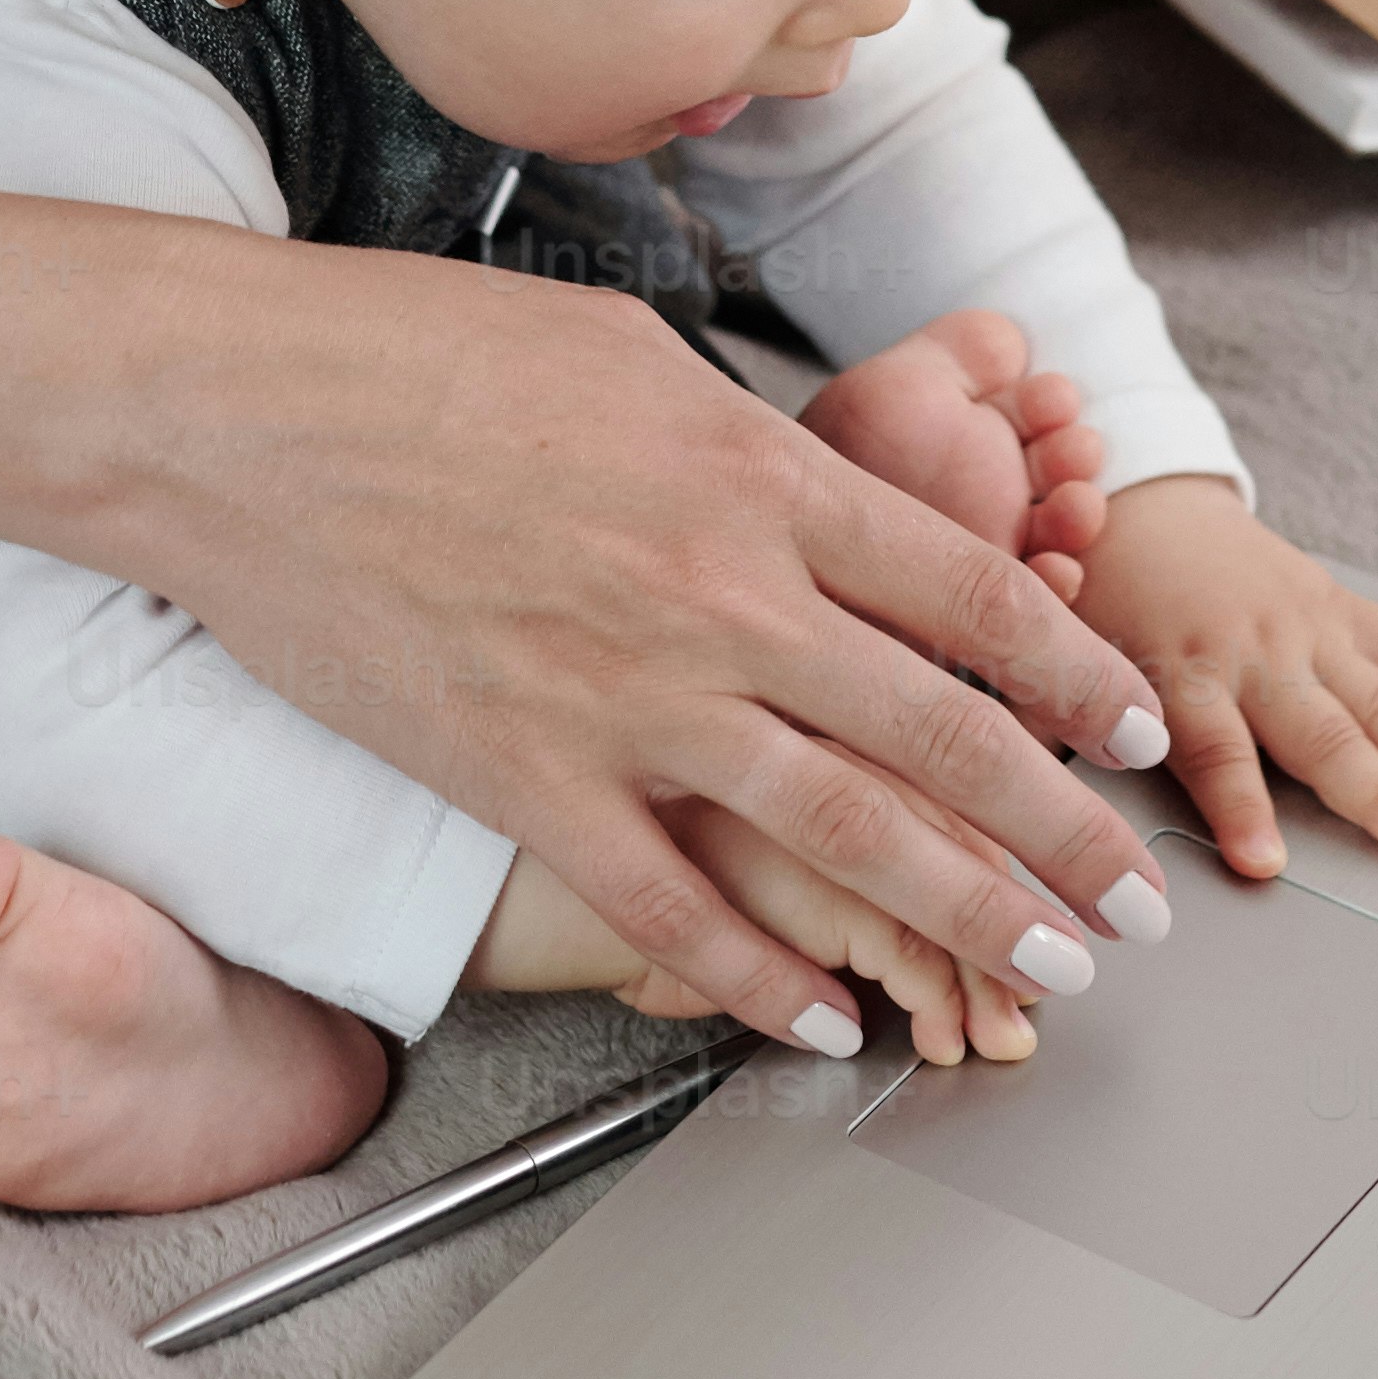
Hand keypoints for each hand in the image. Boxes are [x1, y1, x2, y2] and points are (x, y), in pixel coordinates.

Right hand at [119, 247, 1174, 1051]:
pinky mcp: (525, 778)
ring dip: (967, 916)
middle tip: (1138, 902)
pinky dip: (760, 980)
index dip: (1074, 678)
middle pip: (946, 737)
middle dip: (1068, 835)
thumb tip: (824, 505)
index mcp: (760, 480)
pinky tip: (823, 1021)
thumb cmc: (418, 357)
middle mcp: (724, 599)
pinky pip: (673, 909)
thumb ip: (751, 452)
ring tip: (1046, 974)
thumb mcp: (633, 362)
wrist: (239, 413)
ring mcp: (627, 700)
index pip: (972, 598)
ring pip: (845, 836)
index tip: (1131, 731)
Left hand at [1076, 480, 1377, 882]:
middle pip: (1322, 735)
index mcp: (1178, 669)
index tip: (1266, 864)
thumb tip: (1049, 808)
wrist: (1131, 500)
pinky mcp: (1333, 605)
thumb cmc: (1096, 591)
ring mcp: (1303, 629)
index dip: (1242, 808)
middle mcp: (1250, 651)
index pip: (1212, 749)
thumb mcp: (1069, 662)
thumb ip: (1073, 727)